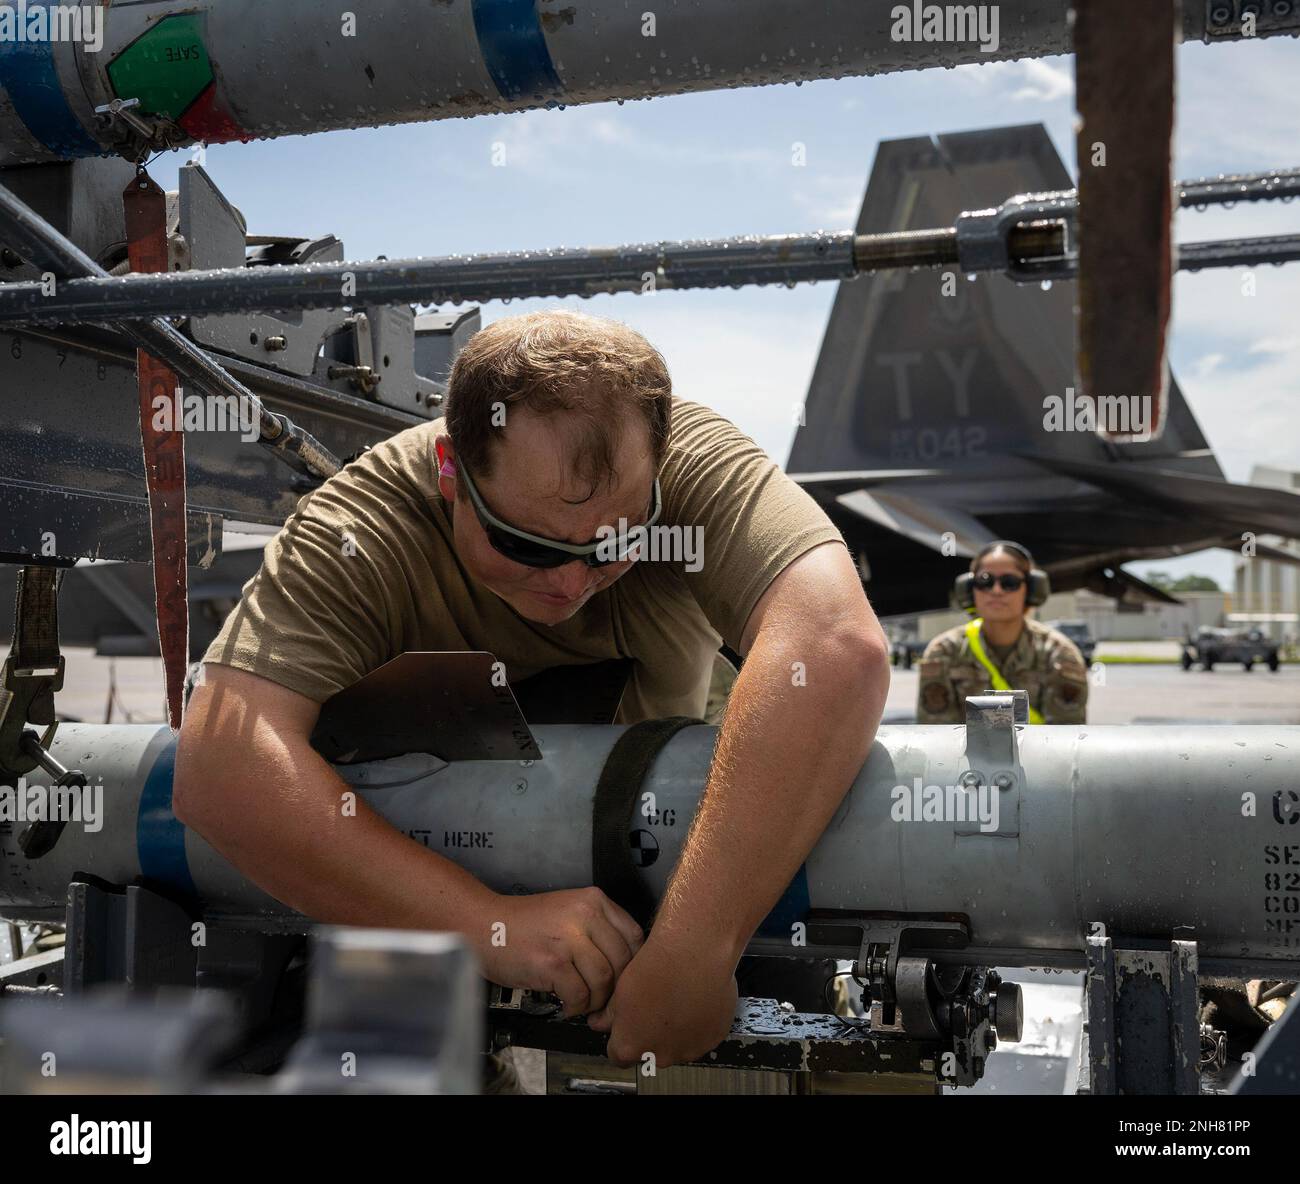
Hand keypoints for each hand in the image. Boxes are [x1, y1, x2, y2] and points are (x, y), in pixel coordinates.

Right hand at [471, 887, 642, 1017]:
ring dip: (595, 1001)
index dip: (633, 965)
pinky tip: (565, 1005)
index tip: (623, 980)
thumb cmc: (523, 924)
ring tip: (581, 1003)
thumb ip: (597, 930)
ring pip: (604, 981)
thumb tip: (624, 967)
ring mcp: (568, 938)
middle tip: (603, 1001)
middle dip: (615, 989)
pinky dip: (576, 1007)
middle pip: (623, 962)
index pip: (634, 936)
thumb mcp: (568, 911)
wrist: (483, 925)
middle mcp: (585, 914)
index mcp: (593, 900)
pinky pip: (580, 995)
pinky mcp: (552, 962)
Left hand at [587, 933, 738, 1069]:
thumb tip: (601, 1022)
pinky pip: (701, 1036)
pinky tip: (694, 999)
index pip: (619, 1055)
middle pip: (650, 1053)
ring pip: (678, 1046)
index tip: (628, 1025)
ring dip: (676, 1031)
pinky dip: (698, 1023)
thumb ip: (610, 1015)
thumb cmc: (658, 966)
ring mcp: (689, 1049)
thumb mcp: (620, 987)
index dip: (622, 1037)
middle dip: (650, 1034)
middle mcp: (660, 1056)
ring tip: (677, 999)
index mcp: (631, 1046)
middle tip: (654, 1005)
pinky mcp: (713, 1038)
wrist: (695, 951)